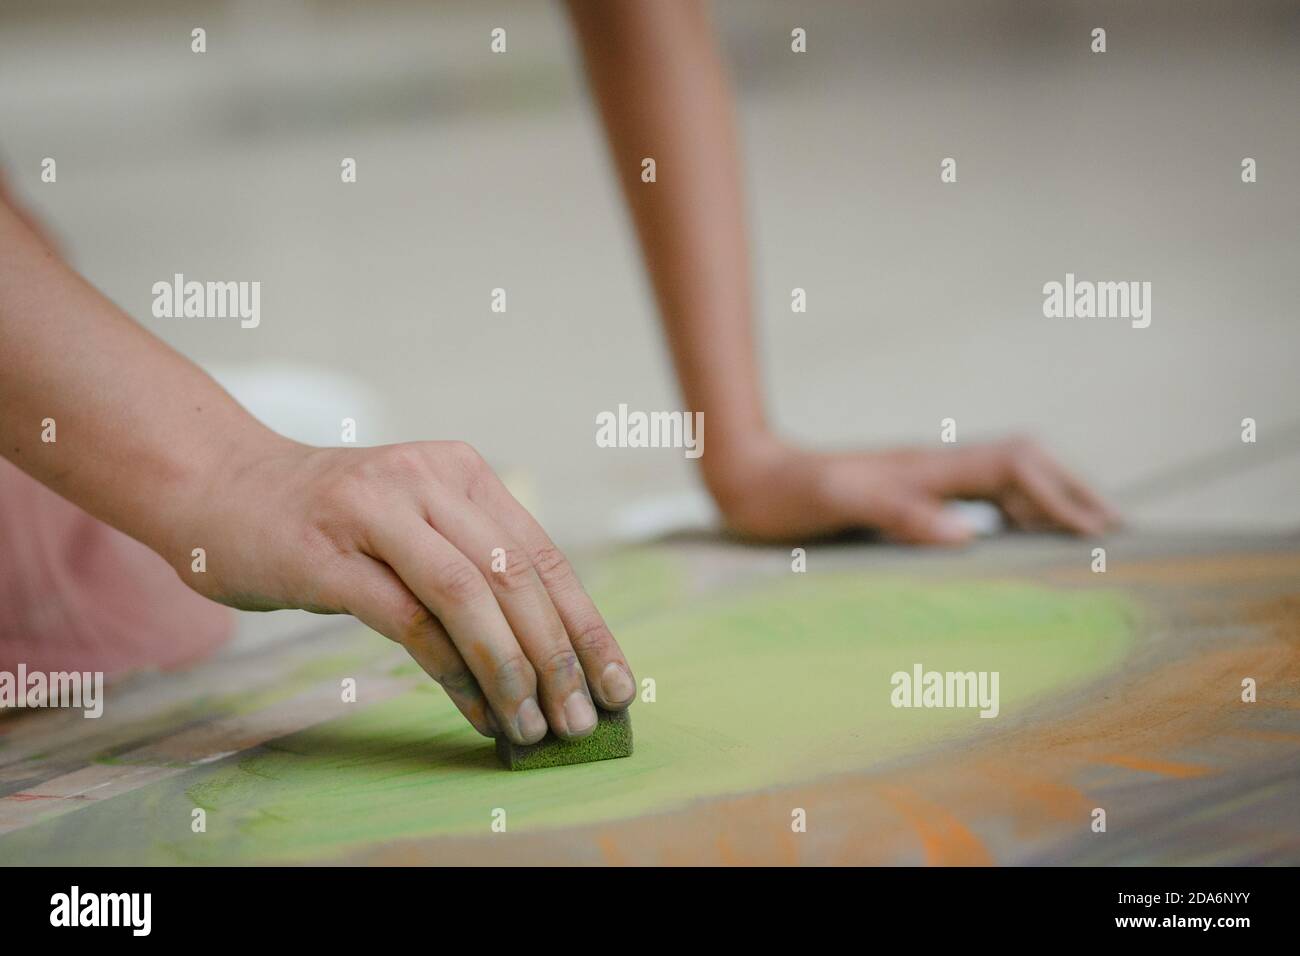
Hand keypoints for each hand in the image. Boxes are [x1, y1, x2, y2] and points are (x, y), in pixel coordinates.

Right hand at [172, 437, 635, 744]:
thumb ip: (471, 566)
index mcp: (461, 471)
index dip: (587, 624)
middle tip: (583, 720)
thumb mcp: (413, 520)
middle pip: (516, 575)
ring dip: (512, 670)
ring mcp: (375, 512)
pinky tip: (479, 711)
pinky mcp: (327, 555)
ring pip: (469, 595)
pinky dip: (453, 672)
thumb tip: (543, 657)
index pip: (544, 554)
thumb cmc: (329, 521)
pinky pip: (409, 621)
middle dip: (560, 657)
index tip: (619, 684)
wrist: (221, 487)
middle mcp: (427, 481)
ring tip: (536, 726)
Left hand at [704, 435, 1119, 543]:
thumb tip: (967, 535)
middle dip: (1071, 492)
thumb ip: (898, 512)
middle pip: (1022, 466)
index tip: (1099, 527)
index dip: (1061, 494)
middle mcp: (931, 467)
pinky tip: (1015, 536)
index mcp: (926, 467)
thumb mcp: (837, 501)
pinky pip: (975, 498)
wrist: (747, 477)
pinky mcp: (906, 494)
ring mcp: (921, 478)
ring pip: (1003, 481)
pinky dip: (1010, 513)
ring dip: (1046, 501)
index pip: (1014, 468)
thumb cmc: (786, 492)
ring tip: (1084, 533)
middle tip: (1116, 529)